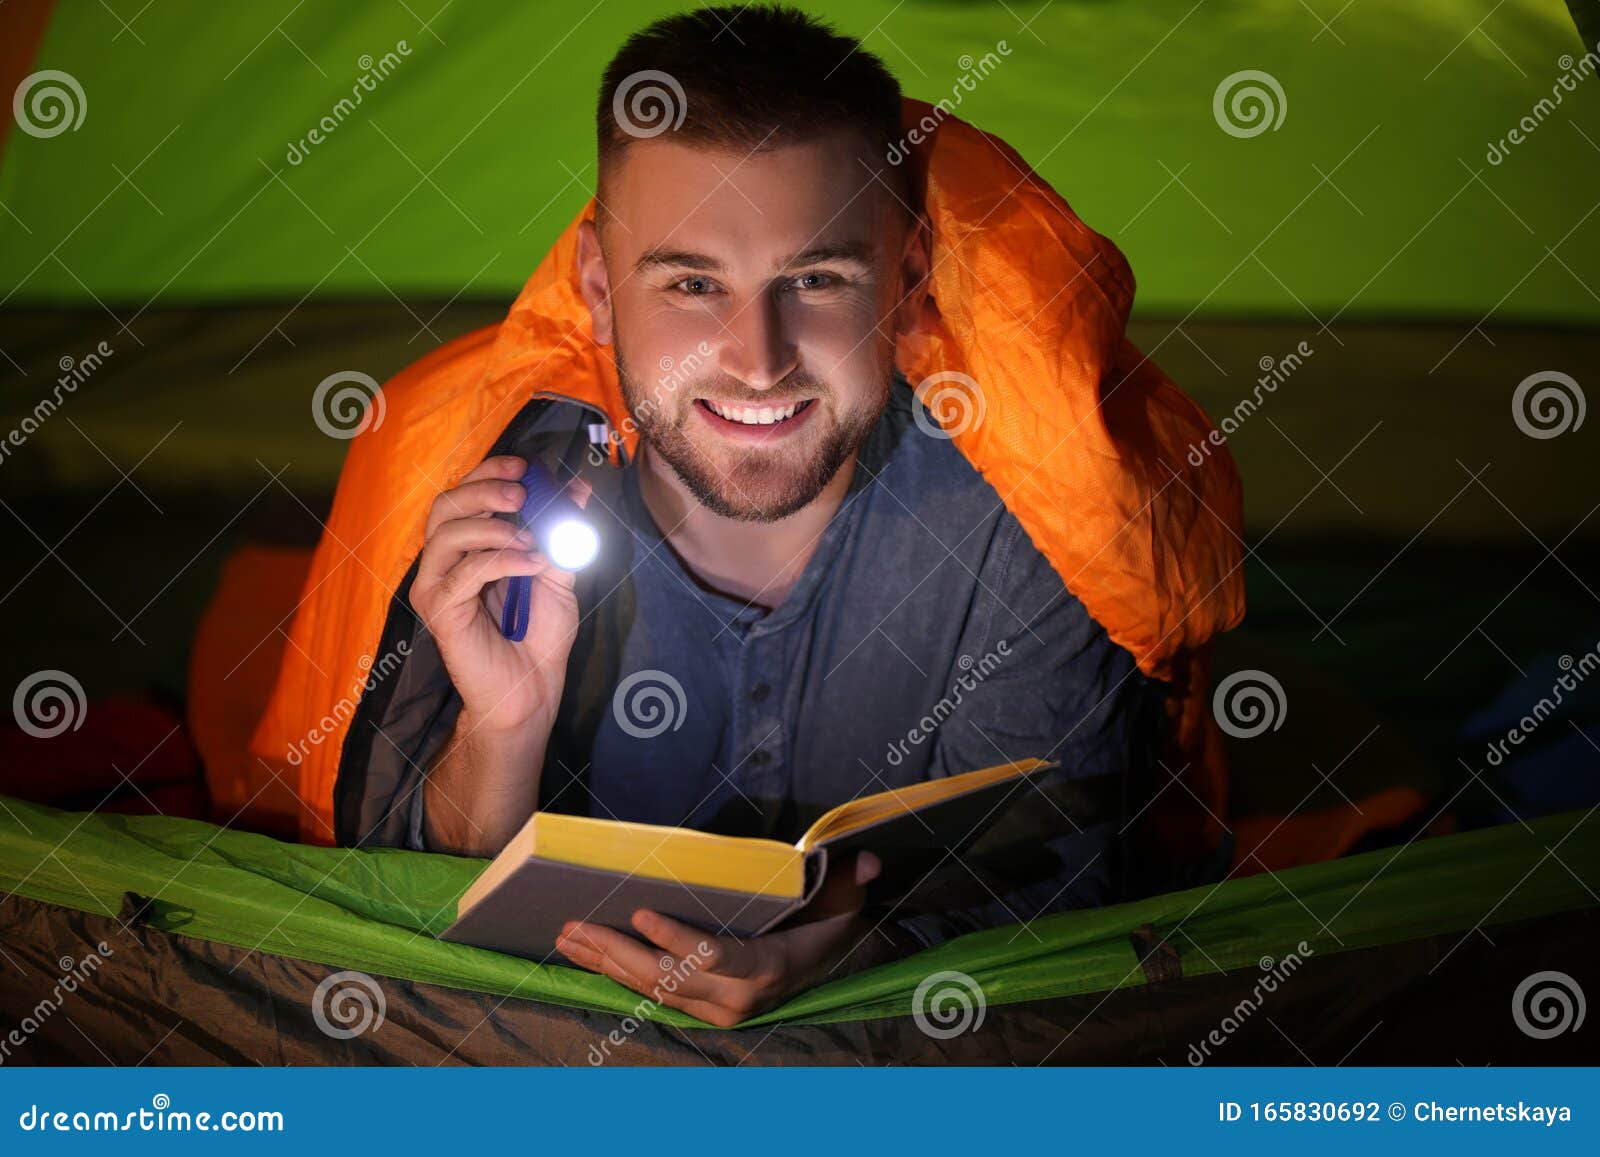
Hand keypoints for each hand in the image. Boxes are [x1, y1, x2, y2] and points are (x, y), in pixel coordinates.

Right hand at [411, 454, 592, 736]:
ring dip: (493, 527)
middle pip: (445, 505)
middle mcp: (443, 562)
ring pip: (447, 534)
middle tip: (522, 496)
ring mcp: (436, 586)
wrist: (532, 691)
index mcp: (467, 547)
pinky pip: (465, 572)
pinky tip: (533, 564)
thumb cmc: (539, 636)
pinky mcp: (439, 610)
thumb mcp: (559, 573)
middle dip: (484, 490)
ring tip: (531, 541)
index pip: (463, 494)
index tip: (525, 466)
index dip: (489, 472)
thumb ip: (564, 533)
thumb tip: (580, 489)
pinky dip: (502, 560)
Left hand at [555, 851, 894, 1027]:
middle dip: (617, 953)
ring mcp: (715, 1009)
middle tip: (575, 925)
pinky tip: (585, 954)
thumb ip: (847, 882)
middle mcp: (737, 998)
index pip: (715, 959)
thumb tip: (864, 862)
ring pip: (650, 990)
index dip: (676, 940)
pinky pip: (650, 993)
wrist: (827, 963)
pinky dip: (615, 973)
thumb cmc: (828, 923)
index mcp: (768, 967)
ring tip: (567, 936)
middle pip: (667, 979)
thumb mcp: (843, 901)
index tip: (641, 913)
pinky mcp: (699, 1008)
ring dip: (605, 963)